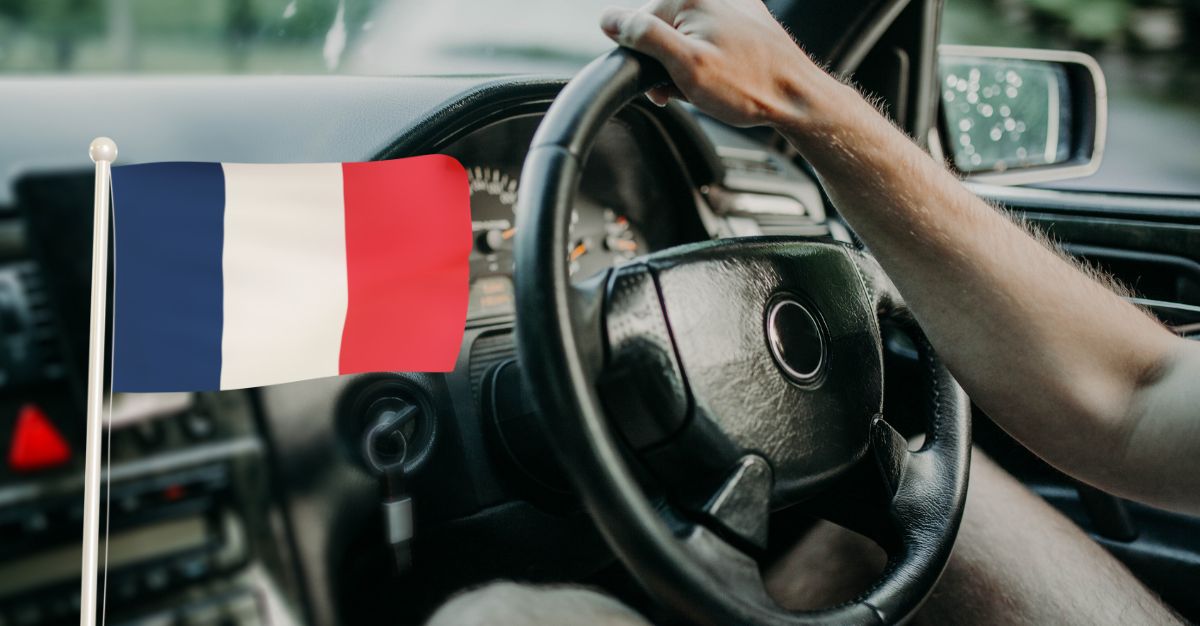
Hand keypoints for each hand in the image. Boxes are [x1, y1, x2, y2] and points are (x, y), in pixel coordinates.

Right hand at [600, 0, 840, 127]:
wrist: (798, 98)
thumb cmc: (748, 86)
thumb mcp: (684, 65)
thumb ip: (643, 36)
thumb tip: (609, 20)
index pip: (640, 23)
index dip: (645, 61)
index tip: (662, 86)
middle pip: (666, 29)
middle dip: (668, 64)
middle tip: (686, 91)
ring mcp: (734, 5)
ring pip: (690, 37)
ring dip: (689, 65)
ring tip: (710, 89)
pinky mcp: (749, 20)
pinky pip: (713, 38)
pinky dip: (711, 60)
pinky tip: (725, 80)